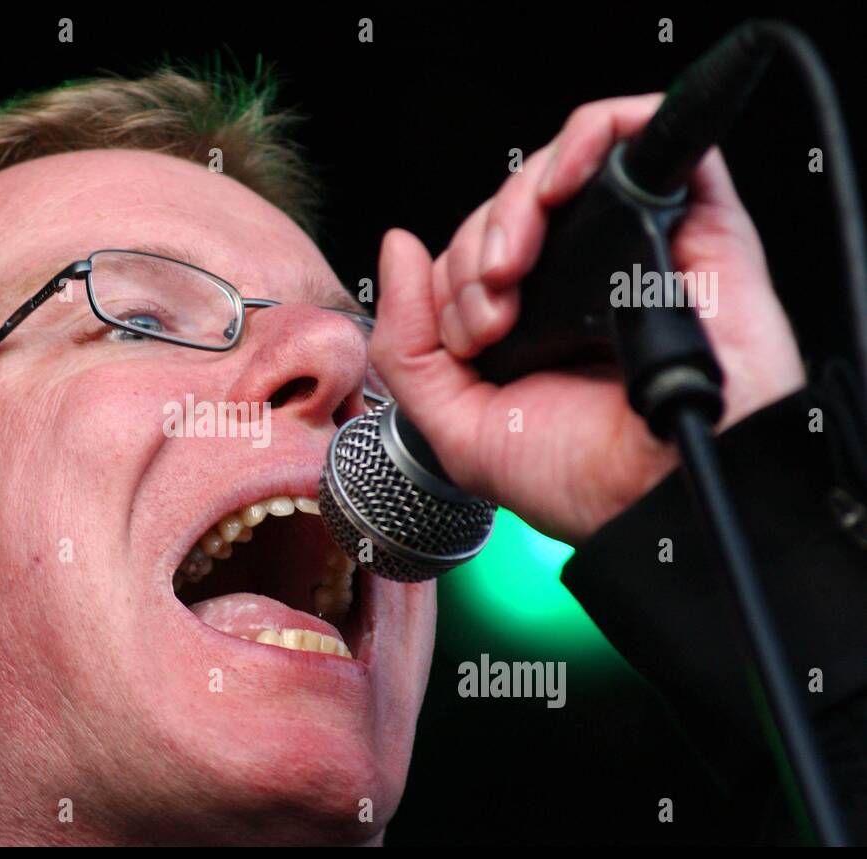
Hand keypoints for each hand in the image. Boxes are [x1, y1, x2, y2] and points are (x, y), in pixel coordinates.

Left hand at [370, 93, 805, 544]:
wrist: (661, 493)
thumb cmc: (579, 478)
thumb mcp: (453, 425)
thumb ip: (406, 342)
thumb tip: (398, 245)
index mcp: (528, 321)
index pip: (466, 254)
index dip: (451, 282)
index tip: (472, 340)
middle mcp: (576, 278)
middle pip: (504, 209)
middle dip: (475, 254)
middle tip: (491, 318)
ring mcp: (629, 243)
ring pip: (555, 169)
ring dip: (513, 205)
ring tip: (513, 267)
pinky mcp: (690, 216)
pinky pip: (633, 134)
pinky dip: (589, 135)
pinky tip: (563, 184)